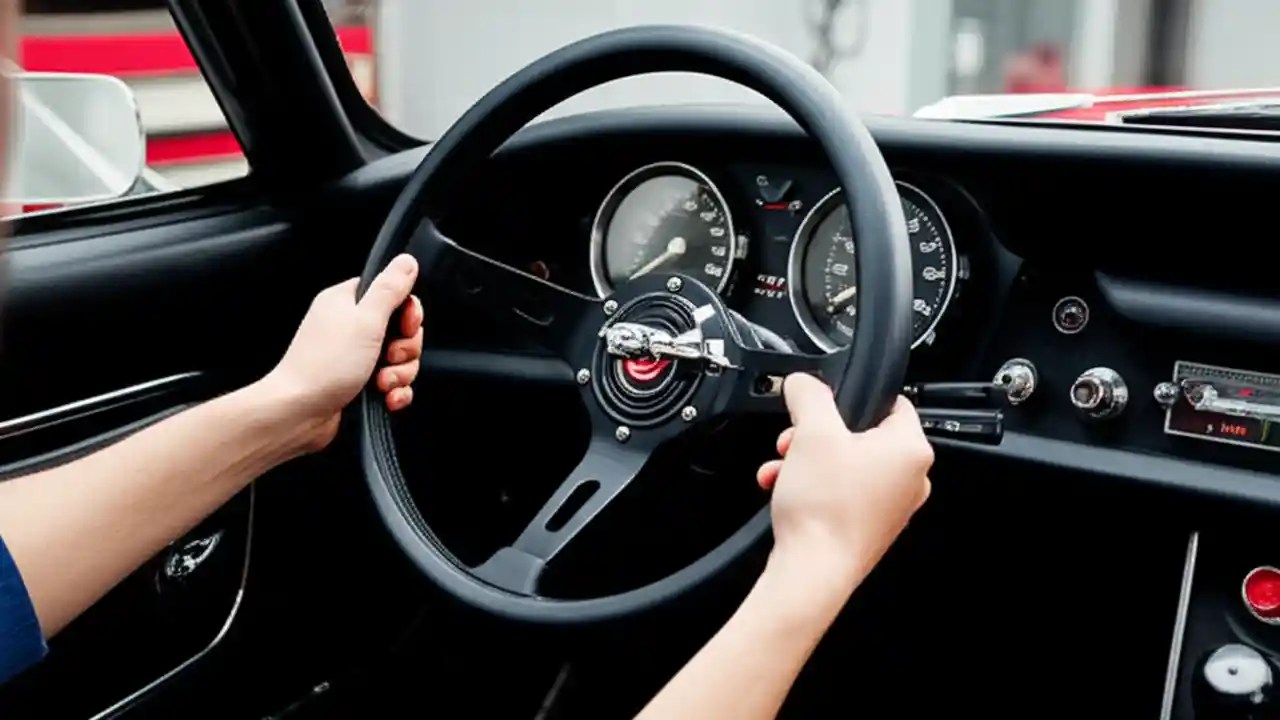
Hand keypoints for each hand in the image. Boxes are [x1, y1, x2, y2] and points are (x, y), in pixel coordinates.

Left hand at [264, 253, 424, 452]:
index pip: (392, 294)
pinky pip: (392, 382)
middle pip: (401, 330)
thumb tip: (406, 261)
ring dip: (400, 374)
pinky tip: (387, 397)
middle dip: (405, 349)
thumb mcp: (366, 319)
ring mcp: (353, 356)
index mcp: (346, 302)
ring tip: (383, 383)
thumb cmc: (323, 366)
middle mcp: (349, 326)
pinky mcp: (358, 382)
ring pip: (400, 359)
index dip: (407, 312)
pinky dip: (395, 391)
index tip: (406, 326)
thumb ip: (390, 289)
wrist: (298, 413)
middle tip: (389, 357)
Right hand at [756, 374, 932, 590]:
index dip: (849, 397)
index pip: (890, 401)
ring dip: (808, 460)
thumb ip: (809, 393)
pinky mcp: (868, 526)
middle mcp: (910, 479)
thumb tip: (803, 381)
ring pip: (845, 464)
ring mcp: (890, 506)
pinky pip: (840, 492)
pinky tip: (784, 488)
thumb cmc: (825, 511)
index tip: (820, 404)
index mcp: (911, 450)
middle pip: (860, 434)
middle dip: (816, 434)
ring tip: (782, 468)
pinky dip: (812, 485)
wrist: (812, 572)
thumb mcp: (812, 432)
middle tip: (794, 440)